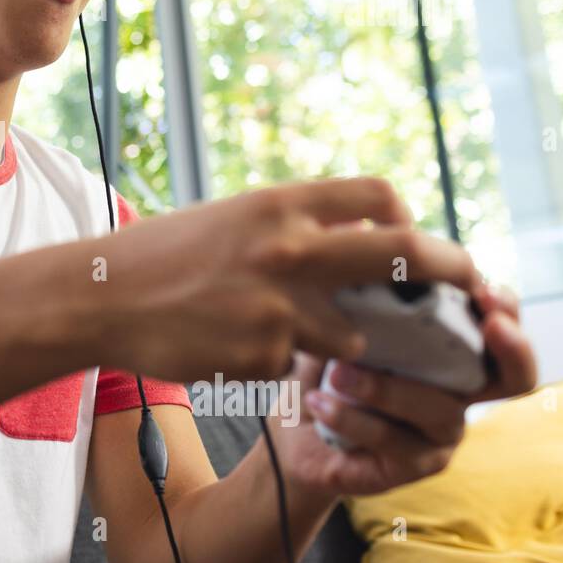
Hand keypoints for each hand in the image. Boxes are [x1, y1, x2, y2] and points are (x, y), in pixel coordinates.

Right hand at [86, 177, 479, 384]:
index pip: (381, 196)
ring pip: (350, 335)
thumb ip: (291, 227)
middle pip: (406, 256)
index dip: (407, 216)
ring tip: (272, 332)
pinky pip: (292, 366)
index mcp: (280, 205)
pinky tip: (226, 347)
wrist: (98, 298)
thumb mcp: (231, 220)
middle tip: (464, 286)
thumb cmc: (159, 256)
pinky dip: (272, 363)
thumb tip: (354, 242)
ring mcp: (282, 307)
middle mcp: (291, 250)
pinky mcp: (265, 356)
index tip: (409, 235)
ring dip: (331, 342)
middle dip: (448, 272)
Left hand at [271, 286, 536, 497]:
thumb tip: (357, 224)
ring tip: (338, 372)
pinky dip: (353, 419)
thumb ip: (355, 282)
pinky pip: (394, 442)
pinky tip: (318, 402)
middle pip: (515, 377)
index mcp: (449, 350)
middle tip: (489, 325)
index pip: (502, 326)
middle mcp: (458, 390)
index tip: (484, 288)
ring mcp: (441, 432)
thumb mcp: (333, 320)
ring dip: (387, 388)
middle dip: (512, 348)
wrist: (292, 428)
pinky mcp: (413, 466)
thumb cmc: (322, 366)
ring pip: (438, 408)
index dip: (508, 309)